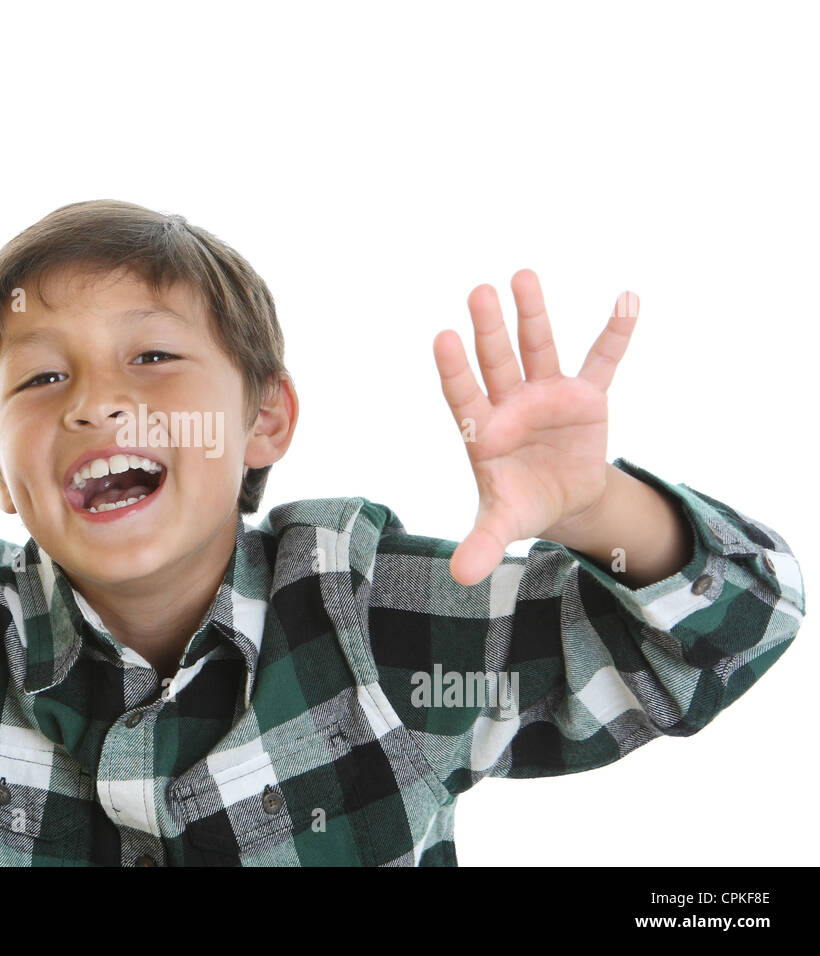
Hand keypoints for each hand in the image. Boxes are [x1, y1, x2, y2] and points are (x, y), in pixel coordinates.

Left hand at [432, 269, 637, 585]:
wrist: (560, 500)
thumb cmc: (521, 503)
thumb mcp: (502, 525)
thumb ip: (482, 543)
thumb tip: (460, 579)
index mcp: (483, 429)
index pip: (463, 394)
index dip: (454, 369)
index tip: (442, 337)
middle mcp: (511, 403)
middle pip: (497, 361)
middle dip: (488, 329)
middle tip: (478, 291)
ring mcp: (547, 395)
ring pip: (537, 348)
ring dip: (532, 315)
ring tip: (522, 275)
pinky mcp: (586, 397)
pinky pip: (602, 362)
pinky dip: (615, 334)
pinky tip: (628, 299)